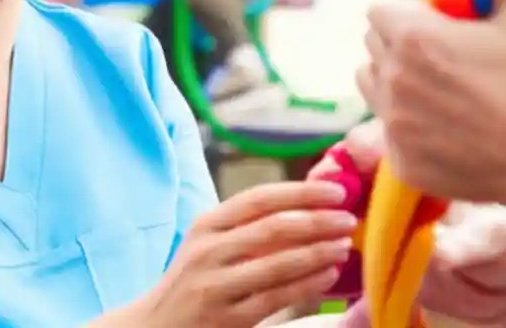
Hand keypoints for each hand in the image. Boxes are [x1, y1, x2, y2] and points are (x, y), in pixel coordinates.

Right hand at [132, 181, 358, 327]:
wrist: (155, 327)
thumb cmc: (194, 281)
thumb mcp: (209, 246)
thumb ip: (247, 227)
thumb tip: (308, 208)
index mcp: (207, 225)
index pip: (260, 198)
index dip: (302, 192)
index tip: (337, 191)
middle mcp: (209, 250)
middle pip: (274, 227)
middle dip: (318, 220)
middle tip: (350, 219)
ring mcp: (217, 285)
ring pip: (279, 263)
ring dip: (319, 252)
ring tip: (345, 246)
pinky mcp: (227, 317)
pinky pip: (277, 297)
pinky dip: (308, 285)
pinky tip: (329, 276)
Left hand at [357, 0, 505, 206]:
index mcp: (412, 39)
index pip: (380, 9)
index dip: (412, 12)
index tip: (448, 26)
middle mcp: (391, 82)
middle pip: (375, 45)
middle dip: (405, 43)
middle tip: (458, 58)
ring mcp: (393, 126)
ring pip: (376, 86)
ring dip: (400, 81)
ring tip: (454, 91)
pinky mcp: (401, 162)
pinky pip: (390, 130)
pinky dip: (413, 126)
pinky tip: (456, 129)